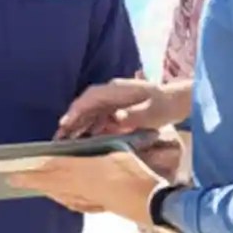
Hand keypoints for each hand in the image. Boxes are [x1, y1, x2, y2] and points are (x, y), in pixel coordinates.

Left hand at [0, 149, 172, 224]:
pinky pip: (74, 202)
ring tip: (29, 185)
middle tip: (8, 180)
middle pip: (50, 182)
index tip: (11, 168)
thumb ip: (100, 148)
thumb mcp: (119, 152)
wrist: (154, 203)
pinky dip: (62, 198)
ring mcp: (90, 199)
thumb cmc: (138, 173)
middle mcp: (82, 187)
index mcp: (85, 171)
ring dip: (43, 188)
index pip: (51, 167)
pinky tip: (59, 197)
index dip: (30, 167)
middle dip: (29, 180)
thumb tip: (87, 142)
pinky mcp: (100, 206)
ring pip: (60, 193)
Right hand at [56, 73, 189, 138]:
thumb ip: (134, 115)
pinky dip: (86, 128)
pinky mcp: (113, 110)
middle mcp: (109, 93)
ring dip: (76, 126)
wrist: (175, 102)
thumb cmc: (163, 106)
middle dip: (70, 121)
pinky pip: (96, 118)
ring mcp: (110, 101)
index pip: (91, 97)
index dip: (76, 110)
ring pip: (88, 113)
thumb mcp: (152, 112)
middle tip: (57, 138)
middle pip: (85, 105)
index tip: (65, 123)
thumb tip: (116, 118)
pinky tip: (81, 141)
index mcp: (116, 90)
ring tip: (63, 142)